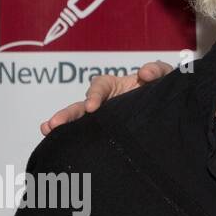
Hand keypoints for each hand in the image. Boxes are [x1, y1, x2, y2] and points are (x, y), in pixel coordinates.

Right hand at [40, 60, 173, 135]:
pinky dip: (72, 139)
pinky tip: (59, 145)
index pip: (99, 86)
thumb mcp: (164, 76)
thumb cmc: (161, 88)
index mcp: (114, 86)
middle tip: (53, 123)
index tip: (92, 107)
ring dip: (63, 126)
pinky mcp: (106, 133)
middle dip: (67, 114)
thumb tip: (144, 72)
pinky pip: (87, 136)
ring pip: (79, 122)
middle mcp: (103, 102)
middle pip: (80, 106)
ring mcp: (103, 119)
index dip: (94, 95)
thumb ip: (157, 70)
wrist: (168, 110)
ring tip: (47, 131)